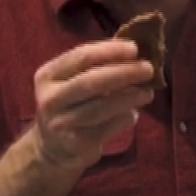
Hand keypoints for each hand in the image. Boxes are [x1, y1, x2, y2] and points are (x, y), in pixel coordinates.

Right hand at [29, 39, 154, 169]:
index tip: (134, 48)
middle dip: (123, 73)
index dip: (109, 51)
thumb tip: (134, 53)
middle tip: (148, 69)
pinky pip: (107, 128)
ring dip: (128, 98)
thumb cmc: (69, 105)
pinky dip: (124, 119)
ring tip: (147, 93)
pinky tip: (133, 114)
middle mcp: (50, 98)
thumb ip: (96, 66)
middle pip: (90, 81)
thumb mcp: (71, 82)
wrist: (52, 147)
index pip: (81, 57)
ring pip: (100, 107)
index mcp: (47, 75)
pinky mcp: (76, 144)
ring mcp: (61, 123)